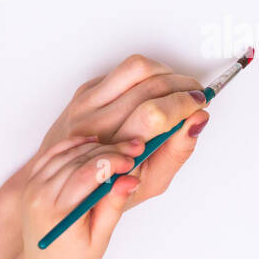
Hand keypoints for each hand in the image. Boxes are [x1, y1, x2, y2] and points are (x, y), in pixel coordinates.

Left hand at [18, 54, 209, 208]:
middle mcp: (94, 125)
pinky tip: (154, 91)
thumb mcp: (149, 185)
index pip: (153, 116)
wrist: (58, 183)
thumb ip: (176, 153)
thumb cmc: (103, 189)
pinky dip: (146, 75)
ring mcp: (85, 105)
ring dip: (166, 73)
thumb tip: (197, 120)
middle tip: (197, 96)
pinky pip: (121, 71)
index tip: (200, 105)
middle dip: (183, 86)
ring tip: (178, 89)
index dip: (183, 104)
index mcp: (110, 153)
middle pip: (149, 86)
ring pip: (136, 69)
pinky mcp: (83, 93)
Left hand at [18, 135, 146, 258]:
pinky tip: (93, 144)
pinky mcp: (31, 183)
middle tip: (135, 148)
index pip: (87, 174)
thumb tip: (130, 179)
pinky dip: (73, 145)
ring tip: (121, 147)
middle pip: (78, 160)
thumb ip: (113, 205)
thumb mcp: (99, 238)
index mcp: (57, 213)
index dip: (113, 161)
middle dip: (110, 151)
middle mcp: (39, 197)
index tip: (134, 158)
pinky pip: (52, 155)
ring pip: (66, 153)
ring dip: (95, 147)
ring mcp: (32, 188)